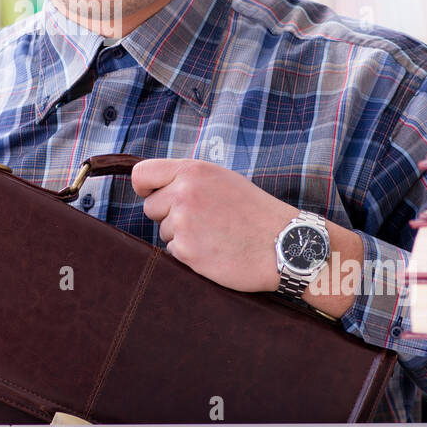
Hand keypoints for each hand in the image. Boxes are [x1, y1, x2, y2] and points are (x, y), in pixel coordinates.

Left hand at [130, 158, 293, 293]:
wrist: (284, 243)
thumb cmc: (254, 212)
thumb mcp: (222, 180)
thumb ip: (188, 180)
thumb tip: (154, 187)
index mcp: (193, 171)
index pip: (141, 174)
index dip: (145, 188)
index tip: (153, 195)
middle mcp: (184, 193)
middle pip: (150, 208)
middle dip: (168, 216)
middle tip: (202, 221)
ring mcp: (183, 223)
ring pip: (163, 231)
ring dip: (182, 236)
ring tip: (215, 235)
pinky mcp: (187, 251)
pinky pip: (173, 253)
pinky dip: (190, 255)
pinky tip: (215, 251)